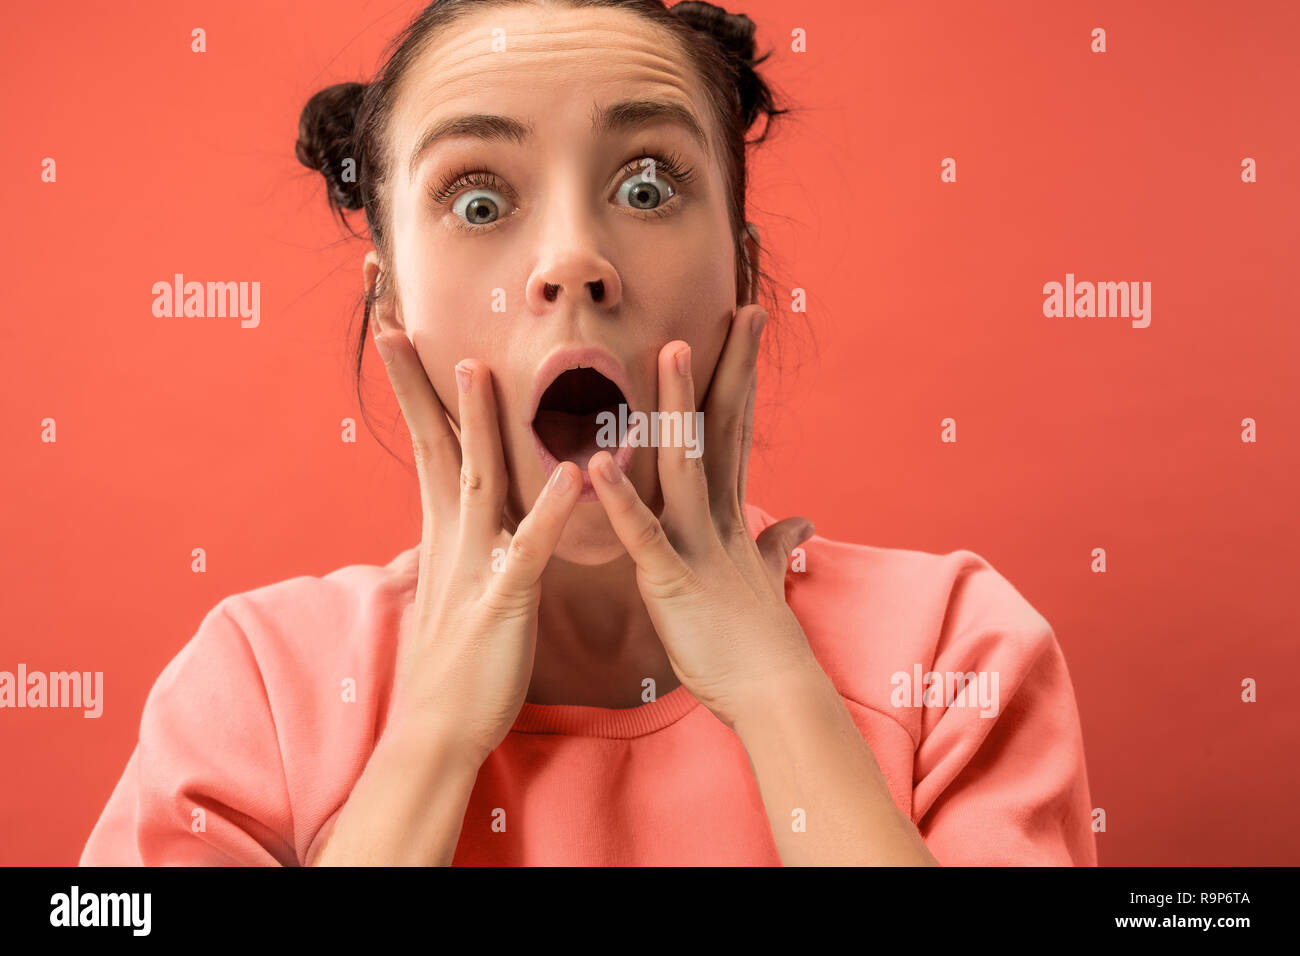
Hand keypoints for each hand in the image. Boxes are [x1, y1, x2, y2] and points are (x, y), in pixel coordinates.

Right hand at [373, 317, 582, 763]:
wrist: (440, 728)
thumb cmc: (460, 655)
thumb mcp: (459, 579)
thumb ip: (465, 532)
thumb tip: (460, 502)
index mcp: (448, 527)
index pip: (428, 439)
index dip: (413, 385)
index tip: (394, 331)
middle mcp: (452, 535)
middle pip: (434, 442)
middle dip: (415, 381)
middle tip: (389, 321)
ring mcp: (473, 566)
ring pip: (476, 482)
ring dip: (477, 425)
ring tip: (477, 367)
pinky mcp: (503, 602)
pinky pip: (527, 551)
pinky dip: (547, 513)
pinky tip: (572, 476)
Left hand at [587, 304, 822, 729]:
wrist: (772, 693)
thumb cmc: (759, 640)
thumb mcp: (765, 577)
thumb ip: (776, 541)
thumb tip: (803, 520)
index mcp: (731, 513)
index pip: (737, 430)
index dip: (741, 377)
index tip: (747, 327)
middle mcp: (720, 517)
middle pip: (725, 429)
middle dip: (730, 368)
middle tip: (741, 309)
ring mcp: (697, 544)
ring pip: (686, 463)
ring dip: (678, 407)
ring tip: (671, 350)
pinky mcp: (672, 579)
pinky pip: (643, 534)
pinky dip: (621, 500)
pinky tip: (598, 464)